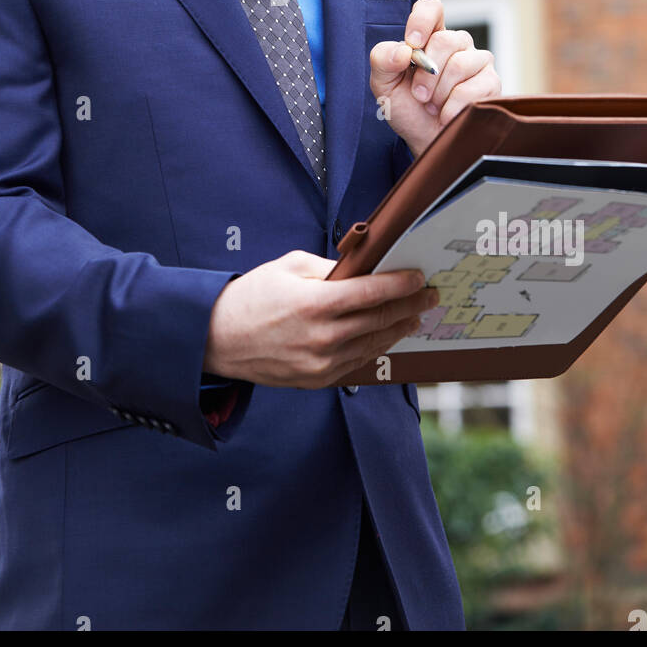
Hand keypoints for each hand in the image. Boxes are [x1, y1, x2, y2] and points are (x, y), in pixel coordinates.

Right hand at [202, 251, 439, 387]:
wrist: (217, 339)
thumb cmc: (251, 297)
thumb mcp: (289, 266)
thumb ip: (329, 268)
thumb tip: (362, 270)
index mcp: (315, 303)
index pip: (372, 293)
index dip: (401, 284)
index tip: (419, 277)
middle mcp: (323, 337)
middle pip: (380, 320)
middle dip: (410, 305)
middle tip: (429, 295)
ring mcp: (321, 363)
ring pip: (374, 344)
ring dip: (399, 328)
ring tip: (415, 316)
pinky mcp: (317, 380)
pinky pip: (357, 362)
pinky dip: (376, 347)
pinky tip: (386, 335)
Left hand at [369, 0, 500, 159]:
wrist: (426, 142)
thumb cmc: (407, 110)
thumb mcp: (383, 86)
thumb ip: (383, 61)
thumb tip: (404, 50)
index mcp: (430, 37)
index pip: (431, 8)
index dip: (422, 20)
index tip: (413, 43)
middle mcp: (457, 44)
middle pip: (445, 40)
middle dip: (425, 74)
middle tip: (419, 95)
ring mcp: (478, 62)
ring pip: (459, 64)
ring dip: (438, 93)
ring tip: (433, 106)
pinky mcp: (492, 83)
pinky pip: (472, 88)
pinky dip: (452, 107)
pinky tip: (447, 115)